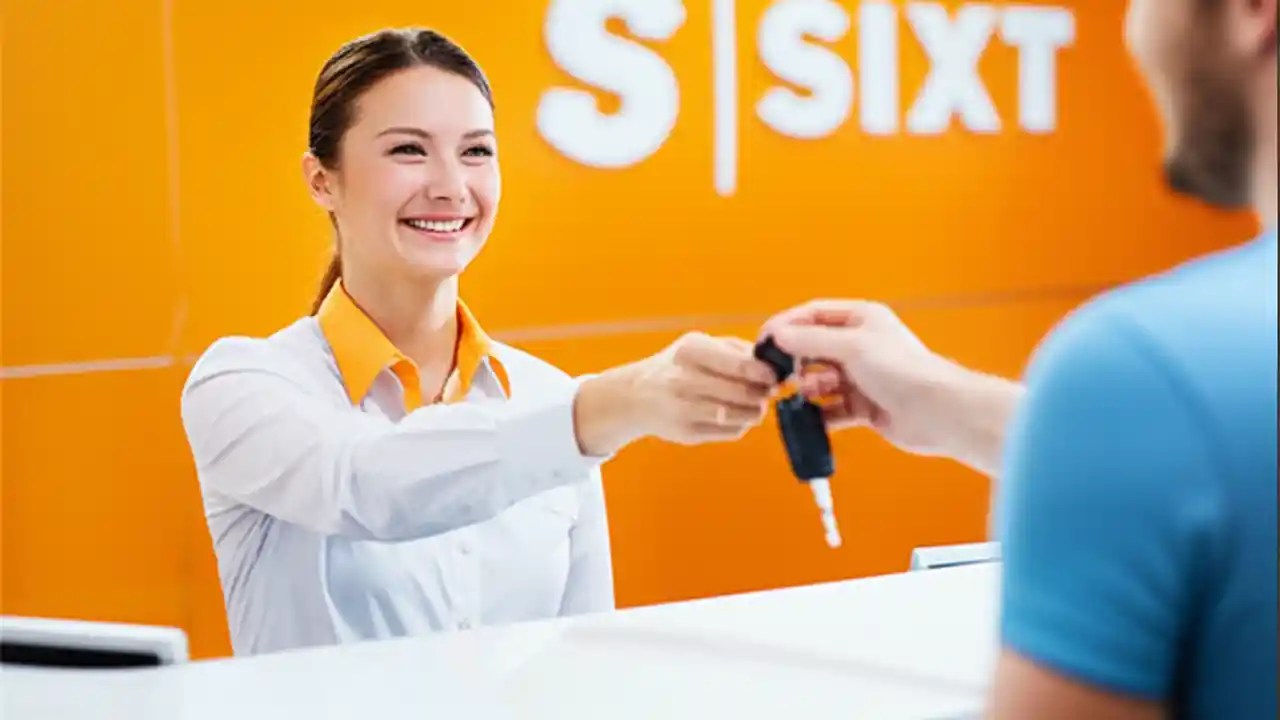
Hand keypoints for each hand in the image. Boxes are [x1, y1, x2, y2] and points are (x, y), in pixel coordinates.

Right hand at [575, 332, 775, 454]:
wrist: (637, 395)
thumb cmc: (679, 366)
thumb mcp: (700, 345)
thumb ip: (737, 350)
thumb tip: (772, 366)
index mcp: (690, 351)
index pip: (740, 365)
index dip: (765, 373)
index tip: (774, 377)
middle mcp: (684, 380)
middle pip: (744, 392)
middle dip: (762, 393)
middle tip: (766, 392)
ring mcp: (684, 409)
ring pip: (740, 416)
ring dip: (755, 411)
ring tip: (754, 405)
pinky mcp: (686, 434)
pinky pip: (731, 432)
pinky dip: (741, 424)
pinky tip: (735, 416)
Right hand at [760, 300, 973, 458]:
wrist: (937, 412)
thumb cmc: (904, 371)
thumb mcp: (851, 347)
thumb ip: (811, 340)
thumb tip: (779, 335)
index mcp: (862, 319)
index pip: (813, 315)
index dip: (787, 325)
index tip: (764, 340)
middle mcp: (861, 345)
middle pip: (814, 348)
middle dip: (797, 361)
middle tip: (781, 374)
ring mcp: (862, 377)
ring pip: (821, 380)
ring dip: (810, 388)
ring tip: (808, 394)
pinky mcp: (864, 406)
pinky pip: (832, 408)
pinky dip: (820, 413)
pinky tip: (814, 417)